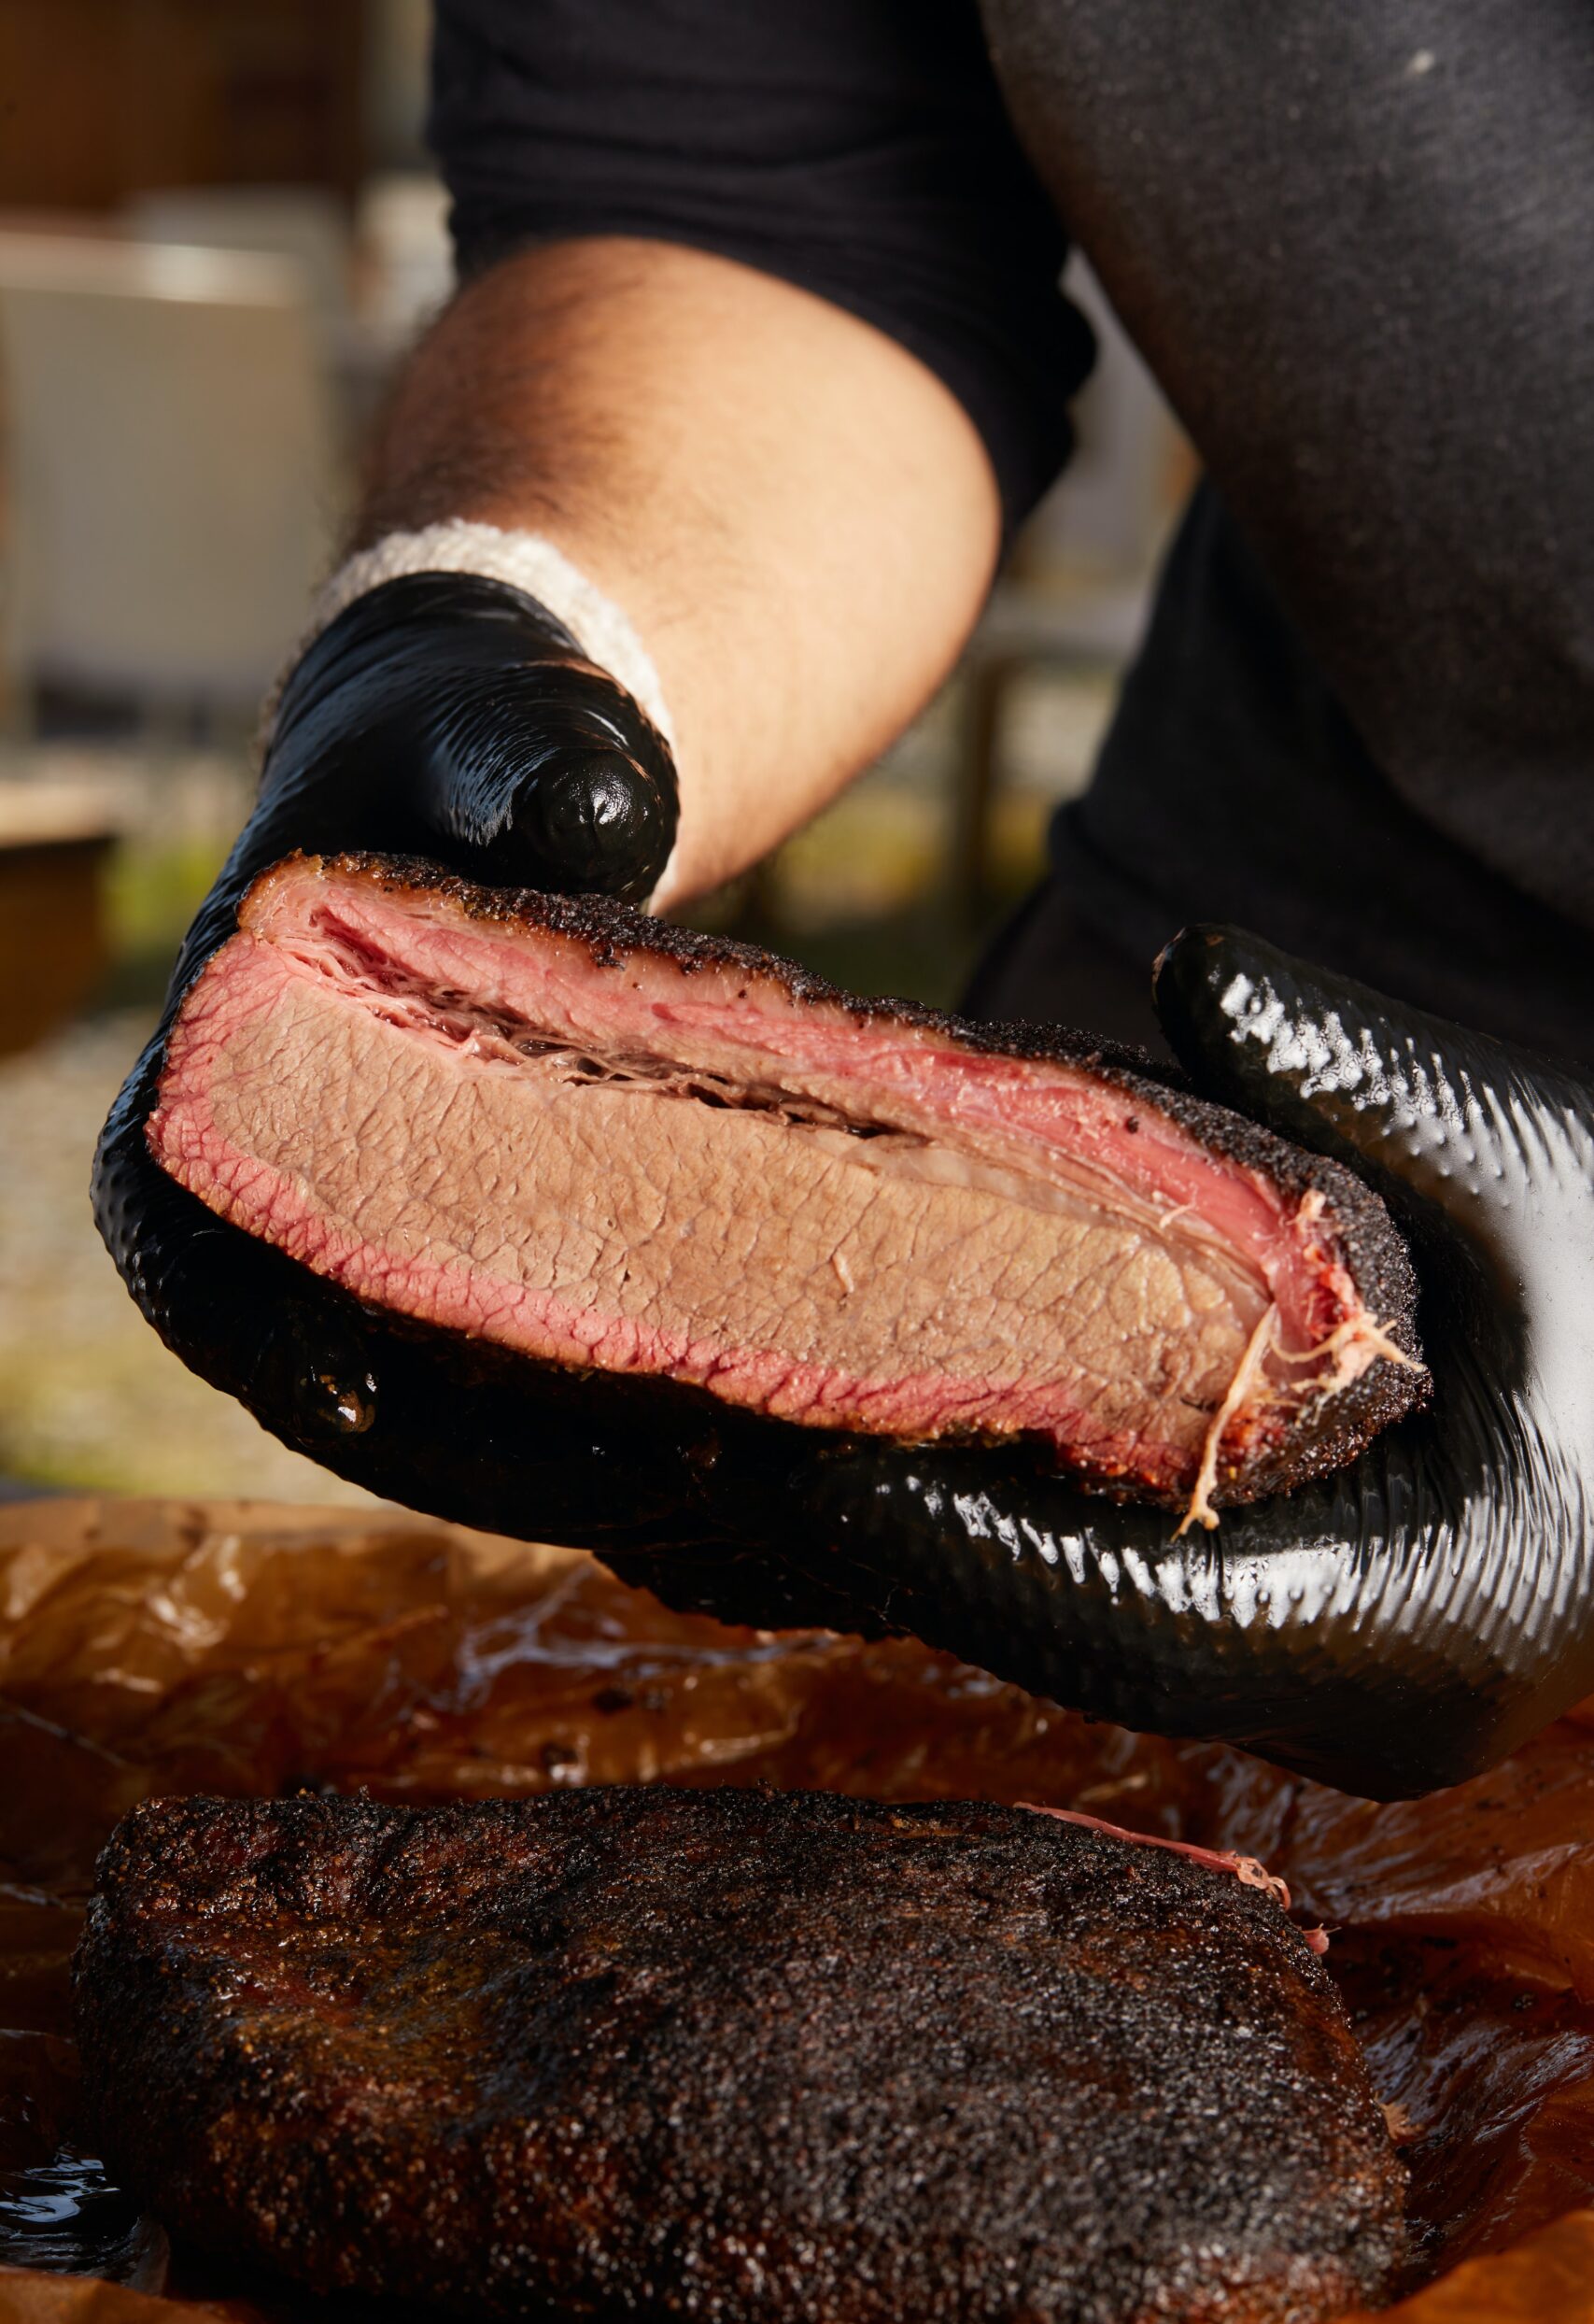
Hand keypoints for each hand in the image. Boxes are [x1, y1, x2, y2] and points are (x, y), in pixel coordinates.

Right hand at [93, 570, 679, 1483]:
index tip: (362, 1406)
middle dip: (495, 1455)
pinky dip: (623, 1422)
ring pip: (454, 1412)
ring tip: (750, 1480)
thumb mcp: (495, 734)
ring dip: (579, 1468)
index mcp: (217, 1092)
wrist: (510, 772)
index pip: (204, 1261)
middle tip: (671, 1477)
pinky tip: (759, 1435)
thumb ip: (522, 763)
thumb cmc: (471, 750)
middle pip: (350, 1384)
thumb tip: (590, 811)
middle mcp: (286, 1200)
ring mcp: (390, 1247)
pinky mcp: (487, 1263)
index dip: (271, 1346)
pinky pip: (537, 1376)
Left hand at [630, 928, 1593, 1800]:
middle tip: (696, 1440)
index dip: (954, 1539)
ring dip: (888, 1547)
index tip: (801, 1460)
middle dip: (876, 1547)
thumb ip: (1374, 1083)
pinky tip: (828, 1436)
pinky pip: (1071, 1598)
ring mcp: (1296, 1684)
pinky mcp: (1258, 1638)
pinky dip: (952, 1526)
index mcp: (1432, 1613)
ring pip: (1044, 1630)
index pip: (1139, 1611)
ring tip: (711, 1438)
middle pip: (1051, 1634)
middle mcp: (1346, 1691)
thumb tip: (1197, 972)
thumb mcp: (1541, 1156)